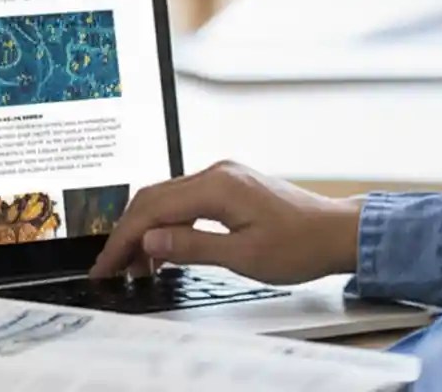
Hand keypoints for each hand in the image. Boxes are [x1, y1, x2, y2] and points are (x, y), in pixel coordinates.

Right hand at [90, 161, 362, 284]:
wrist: (336, 232)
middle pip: (153, 198)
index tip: (106, 265)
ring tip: (135, 265)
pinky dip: (166, 223)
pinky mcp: (229, 186)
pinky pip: (185, 199)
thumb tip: (150, 239)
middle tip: (111, 268)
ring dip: (145, 229)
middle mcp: (216, 173)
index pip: (153, 209)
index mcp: (217, 186)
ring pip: (166, 198)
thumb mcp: (243, 257)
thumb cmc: (300, 244)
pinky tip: (163, 248)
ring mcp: (223, 177)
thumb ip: (192, 246)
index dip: (123, 239)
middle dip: (127, 233)